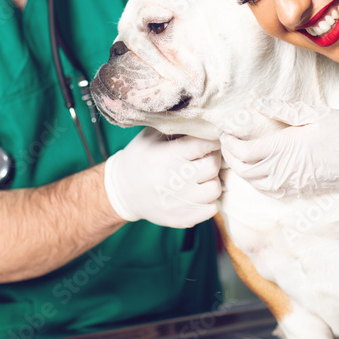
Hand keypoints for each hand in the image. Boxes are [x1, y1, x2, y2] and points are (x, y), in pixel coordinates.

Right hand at [103, 128, 221, 228]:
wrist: (123, 191)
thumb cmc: (141, 157)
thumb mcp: (151, 135)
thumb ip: (177, 127)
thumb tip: (205, 119)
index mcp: (165, 156)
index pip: (203, 144)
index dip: (211, 139)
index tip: (210, 138)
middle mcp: (171, 181)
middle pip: (212, 166)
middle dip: (213, 158)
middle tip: (206, 156)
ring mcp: (177, 203)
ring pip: (215, 188)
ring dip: (211, 179)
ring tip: (202, 175)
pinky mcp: (180, 219)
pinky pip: (211, 209)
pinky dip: (209, 199)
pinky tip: (198, 191)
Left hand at [220, 98, 338, 200]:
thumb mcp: (315, 113)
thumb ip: (284, 109)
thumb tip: (258, 104)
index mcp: (284, 148)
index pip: (244, 152)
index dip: (230, 144)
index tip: (227, 133)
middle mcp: (283, 170)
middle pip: (244, 170)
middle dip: (230, 156)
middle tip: (228, 142)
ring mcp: (291, 184)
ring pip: (254, 183)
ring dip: (242, 169)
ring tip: (240, 154)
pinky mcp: (299, 190)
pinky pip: (268, 190)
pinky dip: (256, 181)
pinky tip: (259, 170)